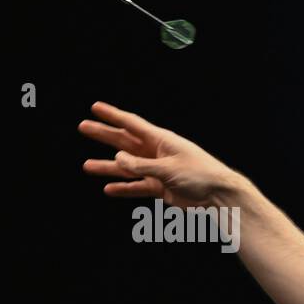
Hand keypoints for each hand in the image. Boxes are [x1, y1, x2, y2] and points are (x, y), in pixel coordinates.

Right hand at [79, 101, 241, 207]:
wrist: (219, 196)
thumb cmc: (199, 175)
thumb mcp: (168, 168)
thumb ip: (140, 165)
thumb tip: (117, 160)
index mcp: (161, 140)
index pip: (132, 124)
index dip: (113, 115)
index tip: (95, 107)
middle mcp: (157, 153)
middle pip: (125, 142)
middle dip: (104, 135)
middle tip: (83, 127)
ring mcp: (158, 170)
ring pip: (128, 167)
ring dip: (108, 167)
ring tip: (87, 166)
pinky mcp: (161, 188)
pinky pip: (137, 186)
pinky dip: (124, 188)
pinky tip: (109, 188)